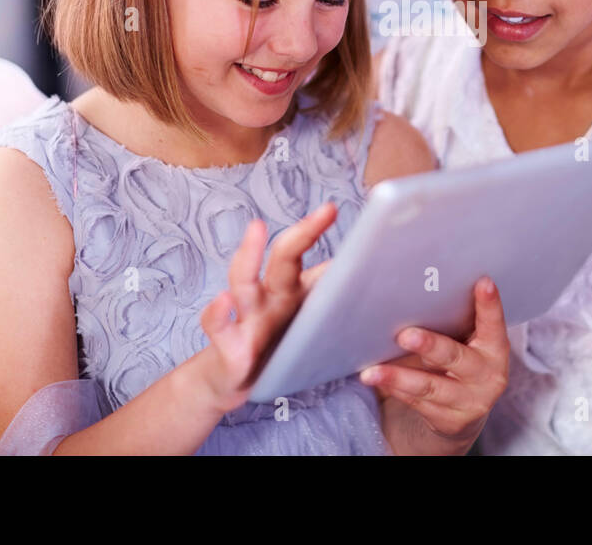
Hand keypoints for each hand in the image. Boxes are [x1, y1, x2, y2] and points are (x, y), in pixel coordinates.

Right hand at [192, 202, 336, 415]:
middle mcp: (269, 297)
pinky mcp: (228, 348)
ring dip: (249, 255)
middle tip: (327, 211)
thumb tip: (373, 277)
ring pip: (244, 281)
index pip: (303, 252)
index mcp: (291, 290)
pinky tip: (223, 301)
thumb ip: (329, 298)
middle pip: (283, 257)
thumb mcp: (304, 322)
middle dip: (304, 232)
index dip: (316, 228)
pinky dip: (219, 313)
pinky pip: (220, 327)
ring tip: (256, 227)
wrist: (232, 382)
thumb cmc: (275, 347)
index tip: (335, 207)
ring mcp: (247, 318)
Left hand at [361, 276, 509, 451]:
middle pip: (455, 357)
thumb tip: (415, 292)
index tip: (483, 283)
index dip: (489, 305)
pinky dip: (395, 390)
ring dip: (398, 377)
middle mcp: (488, 376)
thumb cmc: (460, 361)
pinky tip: (377, 382)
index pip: (493, 324)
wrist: (464, 412)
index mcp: (495, 349)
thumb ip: (454, 322)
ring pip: (430, 387)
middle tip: (404, 335)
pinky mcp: (450, 422)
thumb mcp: (466, 341)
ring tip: (372, 372)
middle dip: (430, 346)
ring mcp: (470, 402)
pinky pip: (417, 403)